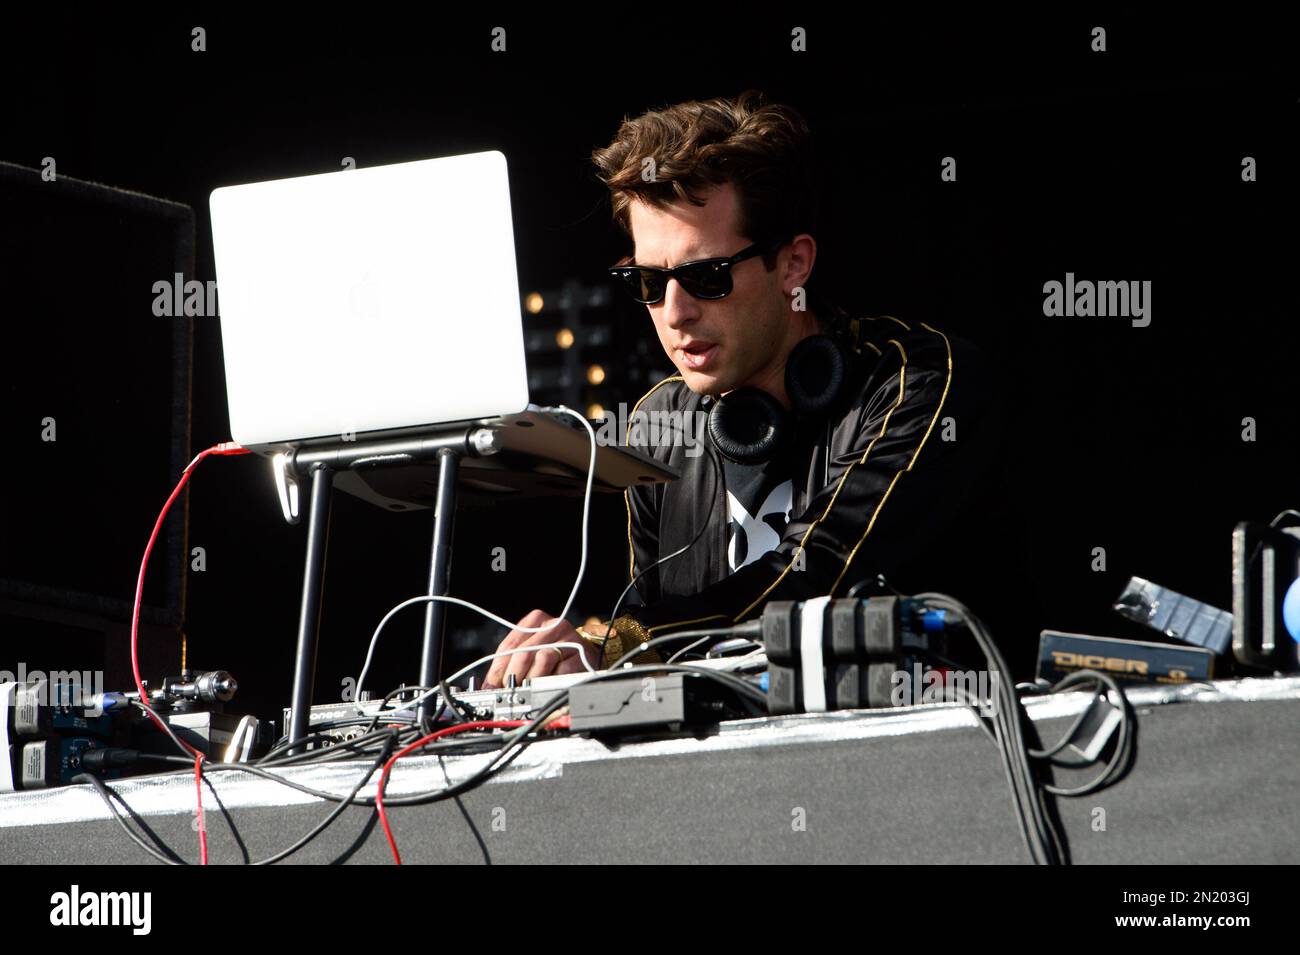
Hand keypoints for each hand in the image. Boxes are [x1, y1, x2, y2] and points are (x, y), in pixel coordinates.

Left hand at [480, 609, 600, 689]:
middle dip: (513, 675)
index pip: (510, 644)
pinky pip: (560, 670)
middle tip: (509, 690)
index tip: (492, 685)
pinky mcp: (580, 654)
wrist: (587, 654)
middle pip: (524, 651)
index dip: (498, 668)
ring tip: (528, 689)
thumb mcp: (531, 650)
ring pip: (542, 659)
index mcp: (536, 620)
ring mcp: (569, 638)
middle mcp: (553, 625)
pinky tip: (547, 685)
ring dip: (532, 679)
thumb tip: (490, 686)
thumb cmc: (555, 653)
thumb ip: (510, 663)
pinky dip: (551, 681)